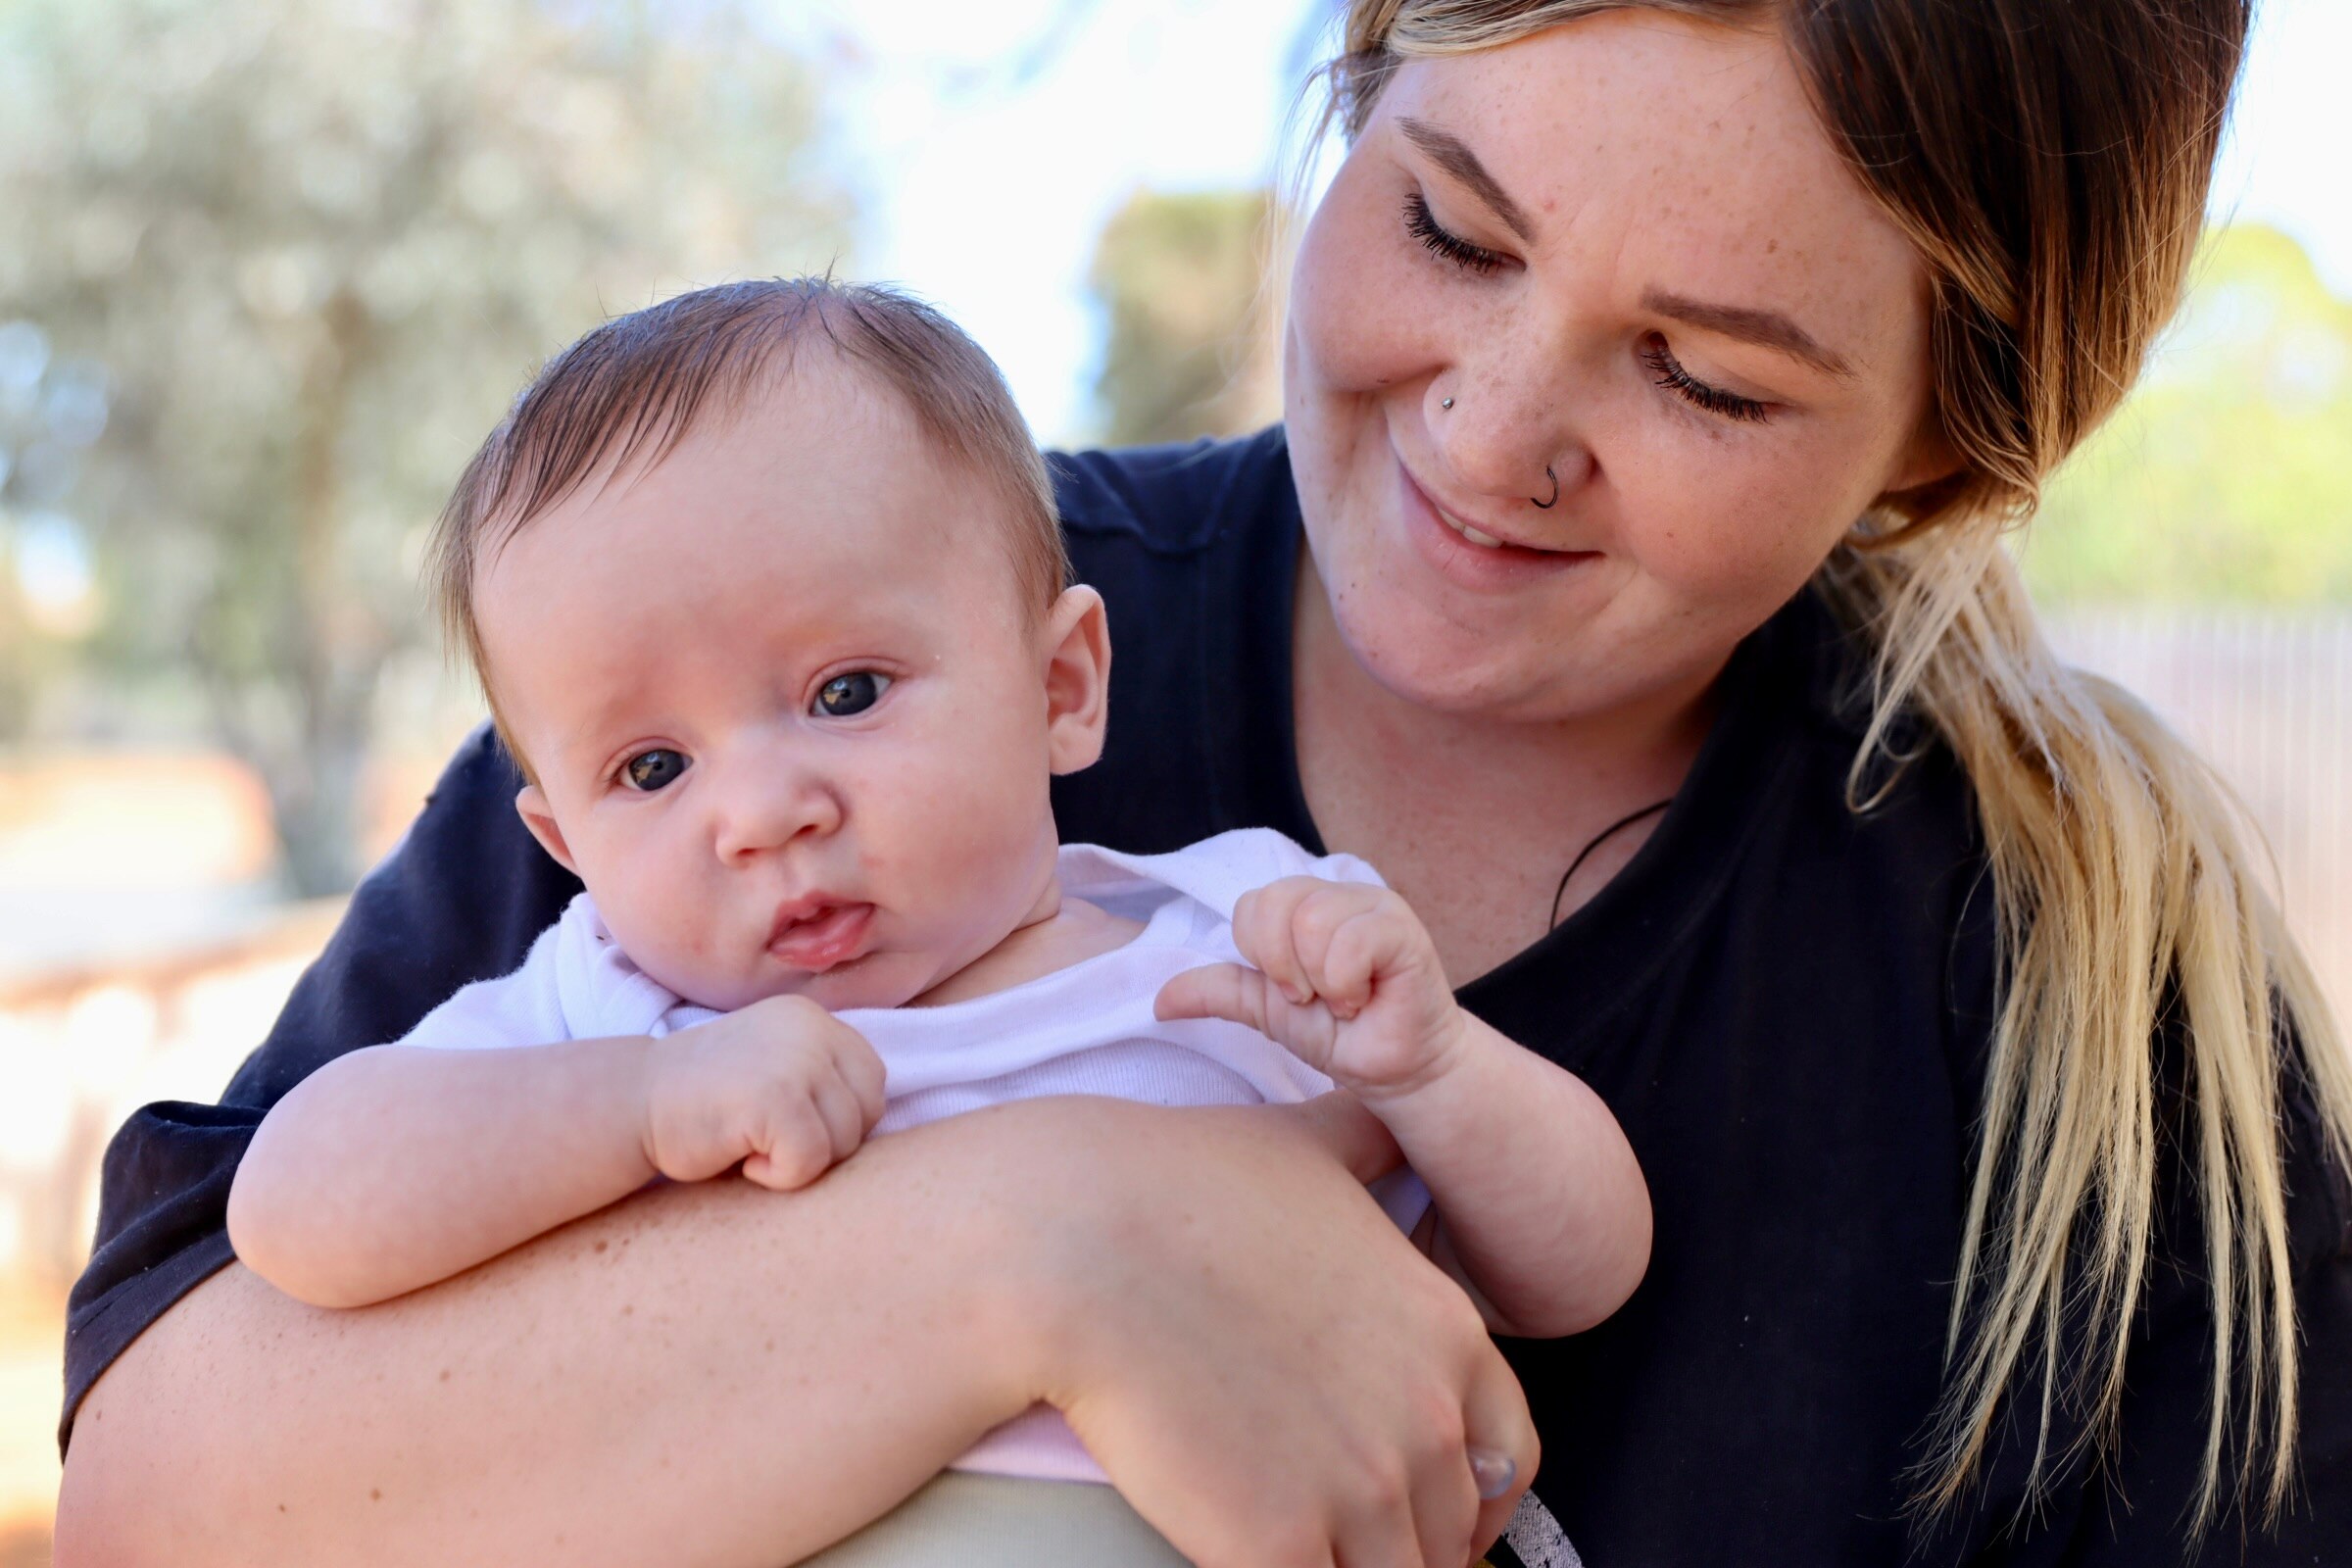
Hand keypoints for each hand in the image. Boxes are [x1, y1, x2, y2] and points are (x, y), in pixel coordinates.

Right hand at [641, 994, 885, 1188]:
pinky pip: (812, 1160)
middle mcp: (812, 1028)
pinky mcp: (779, 1097)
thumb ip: (821, 1078)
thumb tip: (881, 1123)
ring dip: (802, 1161)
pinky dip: (780, 1176)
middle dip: (828, 1143)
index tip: (788, 1126)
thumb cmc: (702, 1102)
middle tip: (768, 1140)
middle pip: (868, 1110)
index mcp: (813, 1019)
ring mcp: (797, 1059)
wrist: (630, 1103)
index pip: (870, 1081)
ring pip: (846, 1140)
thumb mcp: (772, 1067)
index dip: (840, 1120)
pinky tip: (742, 1157)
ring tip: (750, 1144)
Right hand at [1011, 1095, 1537, 1567]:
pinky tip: (1250, 1558)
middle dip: (1405, 1544)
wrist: (1075, 1243)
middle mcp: (1425, 1417)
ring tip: (1299, 1548)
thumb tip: (1387, 1124)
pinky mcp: (1279, 1543)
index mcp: (1446, 1331)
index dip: (1471, 1494)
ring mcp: (1358, 1488)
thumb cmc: (1174, 1186)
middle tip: (1344, 1535)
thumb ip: (1366, 1146)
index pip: (1507, 1459)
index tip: (1430, 1510)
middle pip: (1451, 1535)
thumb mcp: (1303, 1145)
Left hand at [1157, 877, 1468, 1100]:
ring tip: (1344, 1000)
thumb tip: (1159, 1001)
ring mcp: (1375, 905)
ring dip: (1320, 980)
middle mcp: (1340, 894)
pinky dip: (1346, 983)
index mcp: (1306, 905)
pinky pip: (1351, 940)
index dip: (1261, 954)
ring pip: (1311, 921)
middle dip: (1284, 967)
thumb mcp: (1267, 1010)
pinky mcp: (1403, 927)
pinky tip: (1365, 1000)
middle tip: (1313, 997)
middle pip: (1277, 903)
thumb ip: (1219, 991)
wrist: (1397, 1071)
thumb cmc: (1343, 1035)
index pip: (1253, 903)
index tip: (1289, 991)